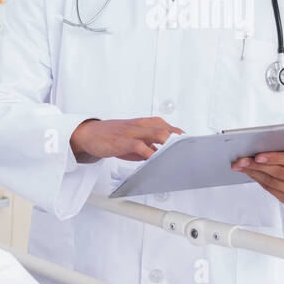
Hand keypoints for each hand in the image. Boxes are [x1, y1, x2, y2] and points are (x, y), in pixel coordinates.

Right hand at [69, 117, 183, 163]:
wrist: (89, 134)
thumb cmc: (113, 137)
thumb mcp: (136, 140)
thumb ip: (152, 146)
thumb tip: (165, 156)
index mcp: (147, 123)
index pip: (170, 128)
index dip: (183, 137)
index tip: (194, 146)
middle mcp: (142, 125)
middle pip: (168, 130)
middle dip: (181, 140)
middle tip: (191, 151)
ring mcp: (133, 132)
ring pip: (157, 134)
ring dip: (170, 144)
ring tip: (179, 154)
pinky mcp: (122, 141)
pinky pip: (140, 146)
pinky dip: (149, 153)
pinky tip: (155, 159)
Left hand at [231, 144, 283, 205]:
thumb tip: (266, 140)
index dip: (275, 158)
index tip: (257, 155)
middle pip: (281, 173)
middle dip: (258, 165)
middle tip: (242, 159)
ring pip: (273, 183)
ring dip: (254, 173)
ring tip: (241, 165)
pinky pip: (271, 190)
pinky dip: (259, 180)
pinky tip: (250, 172)